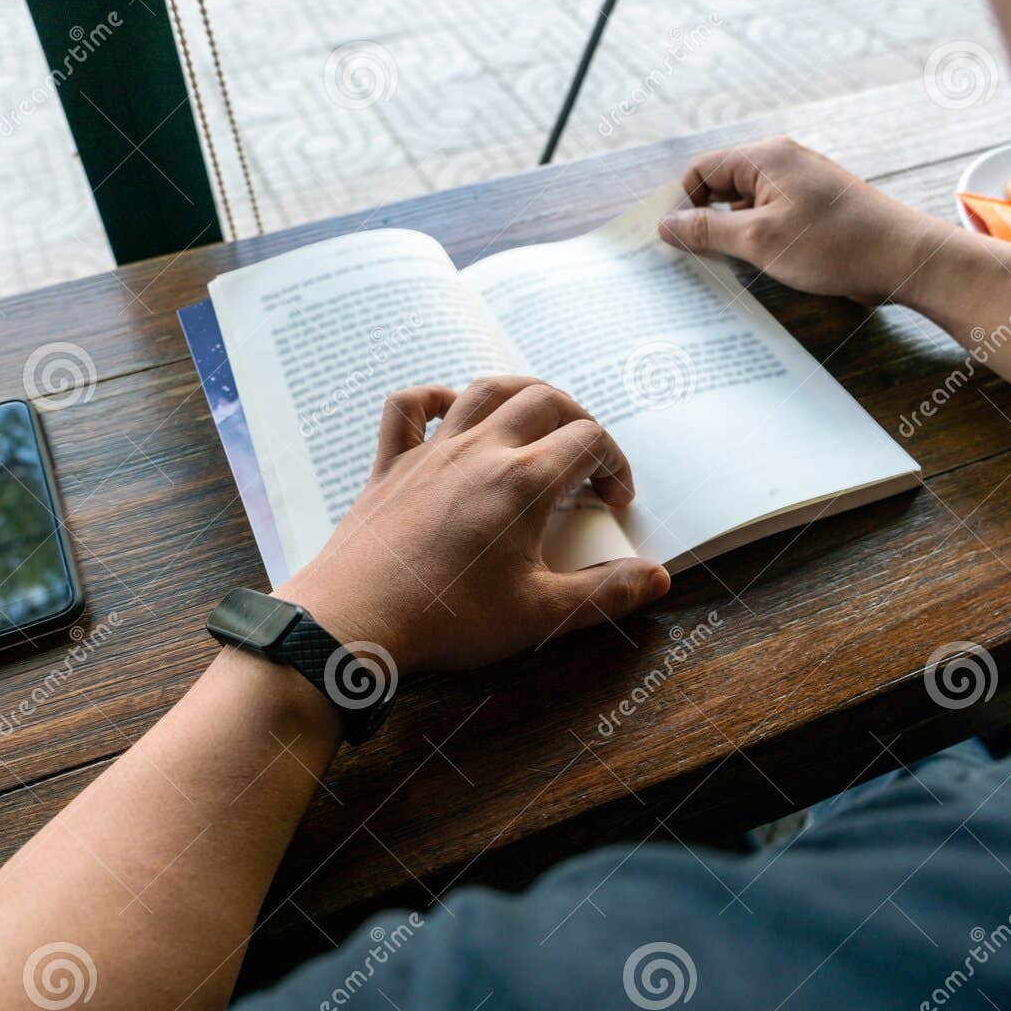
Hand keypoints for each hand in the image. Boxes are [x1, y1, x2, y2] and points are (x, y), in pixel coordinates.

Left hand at [276, 377, 670, 673]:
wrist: (354, 621)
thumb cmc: (447, 620)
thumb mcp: (538, 615)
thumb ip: (603, 593)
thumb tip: (656, 577)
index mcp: (524, 482)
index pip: (588, 440)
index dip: (614, 463)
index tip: (615, 501)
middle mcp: (480, 451)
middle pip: (543, 399)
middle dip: (578, 418)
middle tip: (587, 457)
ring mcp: (432, 453)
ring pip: (484, 389)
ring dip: (520, 392)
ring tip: (539, 416)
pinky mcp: (390, 466)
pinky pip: (408, 408)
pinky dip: (432, 397)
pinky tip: (449, 410)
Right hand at [658, 136, 945, 305]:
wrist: (903, 259)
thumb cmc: (835, 245)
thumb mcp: (760, 240)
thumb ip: (709, 231)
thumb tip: (668, 225)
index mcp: (767, 157)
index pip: (703, 170)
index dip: (683, 203)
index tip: (675, 240)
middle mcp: (783, 163)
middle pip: (723, 186)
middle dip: (705, 220)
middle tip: (694, 259)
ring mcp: (801, 186)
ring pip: (746, 206)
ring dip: (732, 234)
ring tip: (729, 267)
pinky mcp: (815, 210)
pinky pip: (771, 218)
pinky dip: (757, 240)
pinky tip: (759, 266)